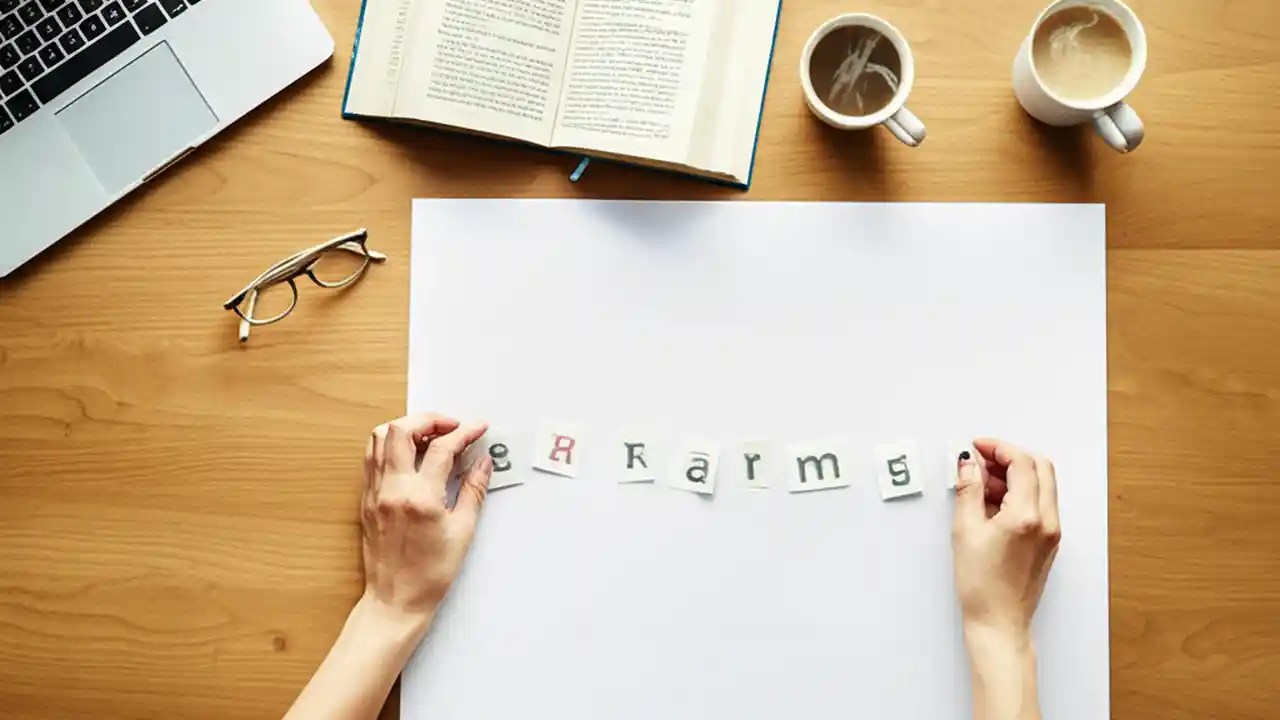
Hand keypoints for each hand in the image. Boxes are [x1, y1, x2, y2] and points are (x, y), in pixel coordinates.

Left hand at [361, 414, 491, 624]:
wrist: (395, 601)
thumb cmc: (430, 575)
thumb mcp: (462, 532)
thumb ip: (473, 491)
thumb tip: (482, 463)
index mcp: (420, 498)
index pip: (442, 448)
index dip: (464, 432)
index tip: (477, 429)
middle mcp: (392, 490)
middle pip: (402, 430)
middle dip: (429, 419)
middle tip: (450, 426)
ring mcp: (375, 493)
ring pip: (379, 438)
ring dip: (405, 428)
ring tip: (428, 435)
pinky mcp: (366, 499)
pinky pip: (372, 458)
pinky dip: (390, 445)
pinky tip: (409, 454)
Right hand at [952, 438, 1059, 719]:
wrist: (999, 622)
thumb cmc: (981, 586)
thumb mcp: (965, 531)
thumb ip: (969, 490)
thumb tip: (968, 464)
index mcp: (1027, 517)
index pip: (1022, 463)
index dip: (998, 448)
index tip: (977, 447)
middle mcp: (1048, 521)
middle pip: (1040, 467)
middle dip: (1010, 456)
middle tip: (981, 460)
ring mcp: (1053, 532)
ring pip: (1043, 484)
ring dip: (1015, 474)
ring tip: (982, 484)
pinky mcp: (1050, 541)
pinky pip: (1041, 503)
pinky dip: (1021, 492)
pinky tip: (994, 502)